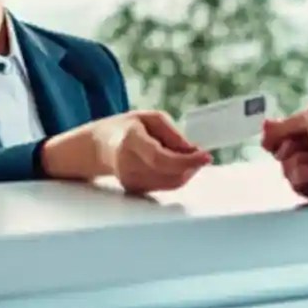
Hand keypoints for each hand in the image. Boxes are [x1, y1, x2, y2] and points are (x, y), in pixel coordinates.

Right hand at [42, 110, 211, 193]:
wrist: (100, 145)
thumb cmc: (128, 128)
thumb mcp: (150, 118)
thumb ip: (173, 133)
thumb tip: (192, 150)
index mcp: (130, 140)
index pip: (160, 158)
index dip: (186, 160)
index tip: (206, 156)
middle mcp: (127, 164)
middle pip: (170, 173)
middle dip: (191, 164)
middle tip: (197, 152)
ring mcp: (129, 180)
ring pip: (171, 182)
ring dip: (185, 170)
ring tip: (180, 154)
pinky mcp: (134, 189)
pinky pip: (165, 186)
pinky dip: (175, 175)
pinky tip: (169, 163)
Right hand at [260, 101, 307, 204]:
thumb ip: (286, 126)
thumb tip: (264, 130)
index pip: (288, 135)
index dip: (276, 138)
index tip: (268, 139)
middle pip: (285, 156)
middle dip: (288, 152)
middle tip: (299, 148)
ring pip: (291, 173)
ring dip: (298, 166)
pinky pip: (304, 191)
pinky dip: (304, 182)